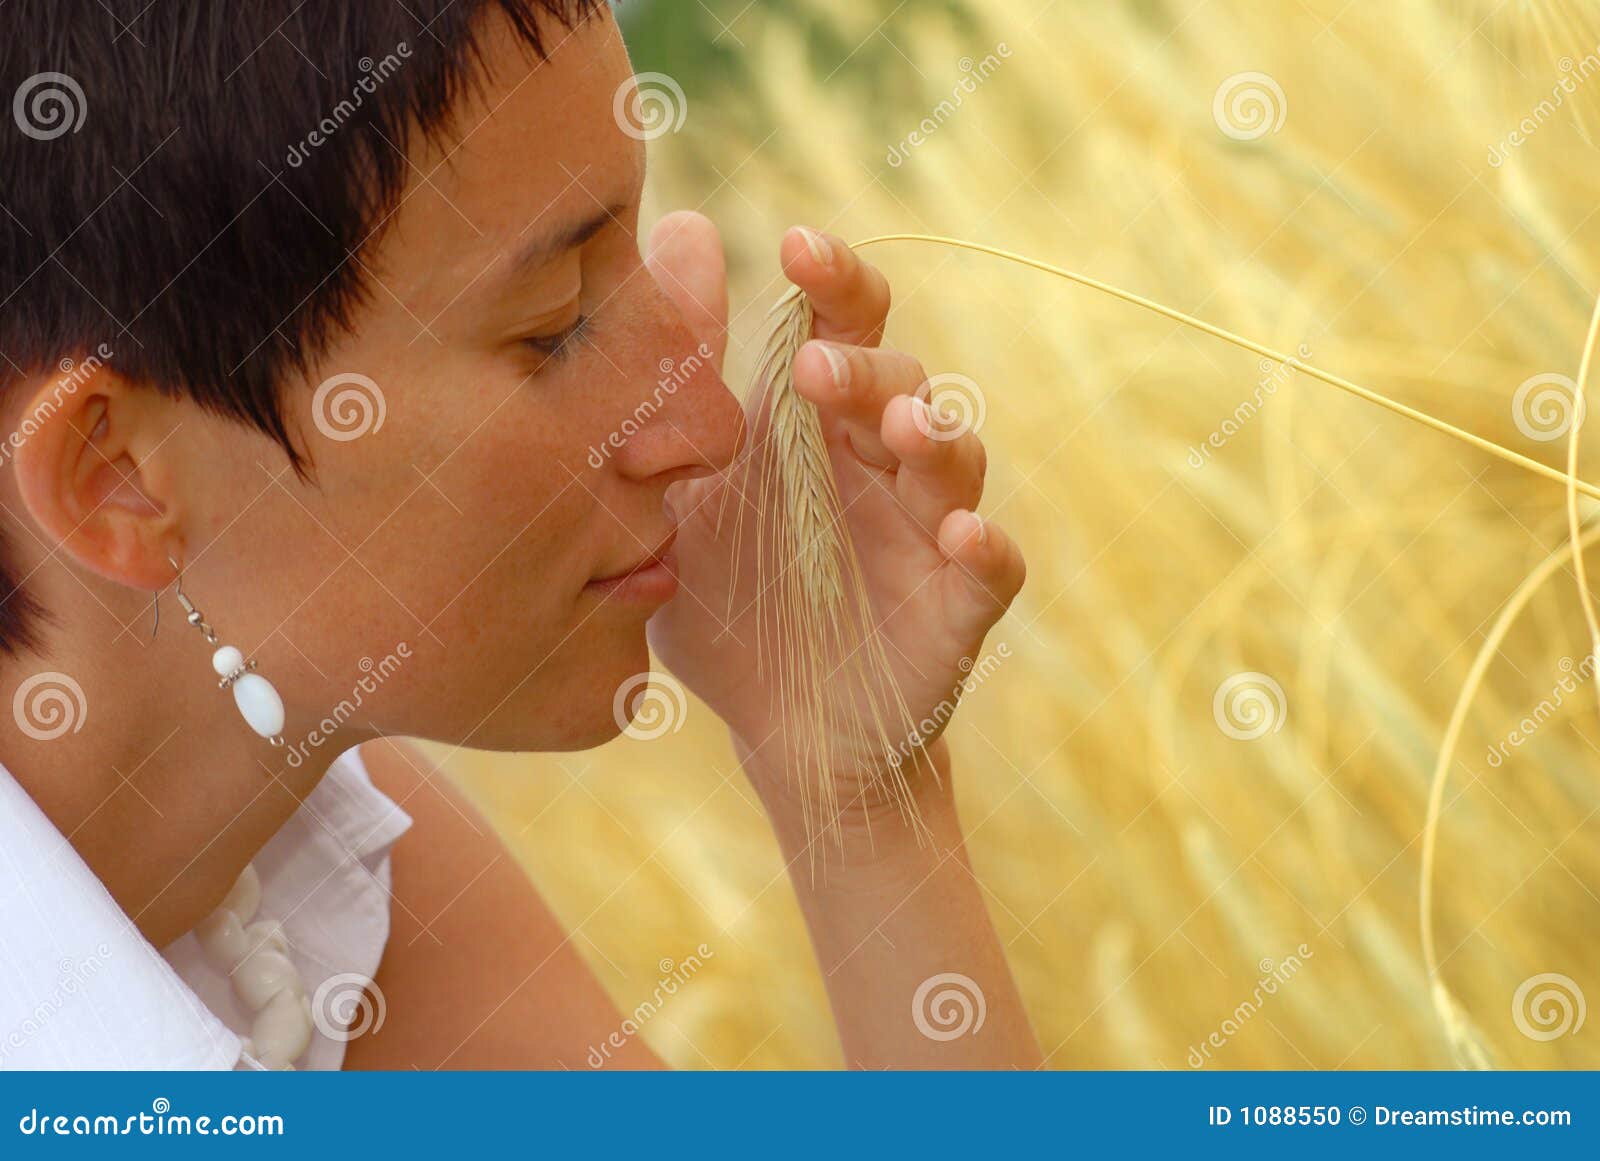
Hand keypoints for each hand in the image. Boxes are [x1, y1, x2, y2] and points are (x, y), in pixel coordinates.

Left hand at [645, 213, 1025, 828]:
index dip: (834, 284)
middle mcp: (884, 466)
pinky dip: (986, 546)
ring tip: (902, 426)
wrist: (777, 735)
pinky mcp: (960, 608)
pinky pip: (992, 567)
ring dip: (935, 435)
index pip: (843, 331)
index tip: (796, 246)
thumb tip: (673, 244)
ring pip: (956, 460)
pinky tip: (962, 535)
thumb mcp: (681, 501)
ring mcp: (929, 534)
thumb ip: (681, 394)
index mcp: (818, 429)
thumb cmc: (730, 607)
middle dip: (863, 371)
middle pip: (900, 383)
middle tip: (812, 372)